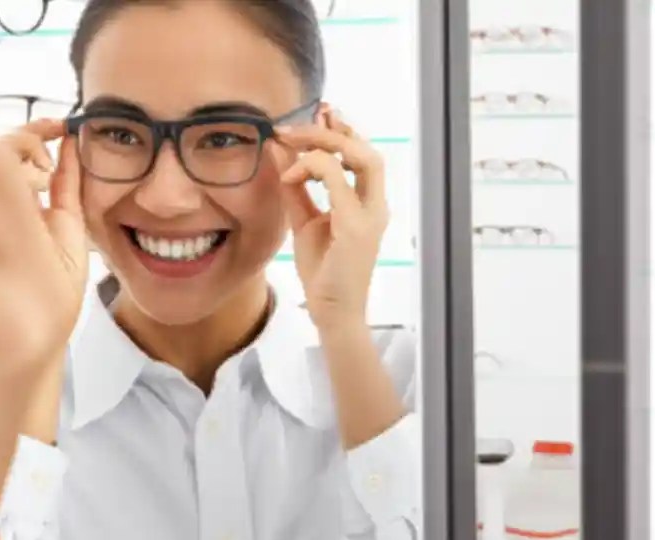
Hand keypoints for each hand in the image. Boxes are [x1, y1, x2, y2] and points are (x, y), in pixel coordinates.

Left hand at [274, 107, 388, 332]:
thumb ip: (296, 187)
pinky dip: (313, 169)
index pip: (361, 155)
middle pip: (366, 150)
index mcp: (366, 203)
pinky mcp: (356, 227)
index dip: (341, 130)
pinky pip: (338, 181)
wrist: (331, 310)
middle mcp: (374, 206)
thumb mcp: (304, 220)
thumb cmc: (322, 270)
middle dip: (332, 131)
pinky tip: (291, 175)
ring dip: (326, 143)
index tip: (317, 114)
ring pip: (363, 158)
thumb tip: (280, 152)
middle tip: (295, 127)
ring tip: (293, 141)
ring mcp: (369, 216)